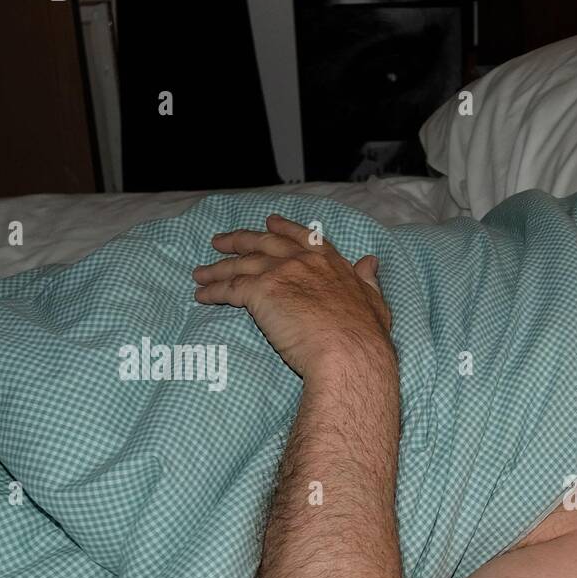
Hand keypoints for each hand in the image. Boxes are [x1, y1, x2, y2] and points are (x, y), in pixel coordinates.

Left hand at [192, 215, 392, 379]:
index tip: (268, 224)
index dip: (283, 229)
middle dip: (239, 240)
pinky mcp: (259, 292)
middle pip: (262, 243)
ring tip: (200, 273)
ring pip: (240, 265)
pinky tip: (201, 295)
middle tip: (220, 241)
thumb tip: (370, 262)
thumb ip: (368, 281)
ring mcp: (279, 273)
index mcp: (330, 262)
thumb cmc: (365, 337)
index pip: (301, 237)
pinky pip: (229, 289)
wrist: (349, 353)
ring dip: (217, 268)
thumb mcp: (375, 303)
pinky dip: (212, 291)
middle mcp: (302, 261)